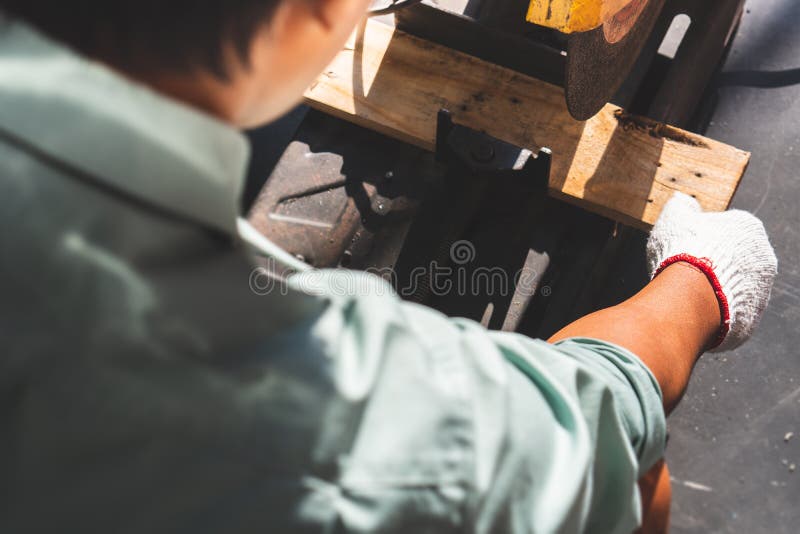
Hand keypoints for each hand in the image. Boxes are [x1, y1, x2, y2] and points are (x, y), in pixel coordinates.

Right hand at [647, 193, 776, 350]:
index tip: (685, 246)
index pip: (726, 230)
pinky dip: (716, 309)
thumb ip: (681, 205)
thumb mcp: (675, 217)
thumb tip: (682, 200)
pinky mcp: (754, 315)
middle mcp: (763, 256)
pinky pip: (731, 309)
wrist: (691, 297)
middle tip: (685, 271)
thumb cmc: (683, 251)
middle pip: (734, 259)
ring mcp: (762, 288)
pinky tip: (695, 309)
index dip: (702, 238)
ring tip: (688, 293)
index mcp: (748, 227)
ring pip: (734, 285)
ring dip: (715, 287)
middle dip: (712, 264)